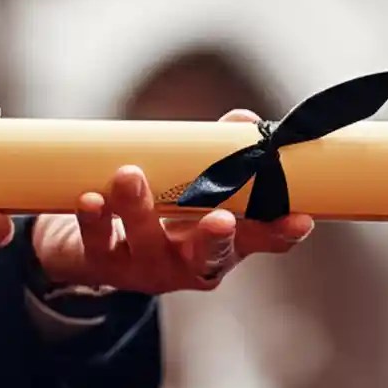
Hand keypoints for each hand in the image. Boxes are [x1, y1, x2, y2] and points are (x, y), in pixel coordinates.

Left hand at [32, 110, 315, 294]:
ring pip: (147, 243)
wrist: (87, 247)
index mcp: (222, 242)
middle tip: (220, 218)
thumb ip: (220, 153)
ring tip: (130, 176)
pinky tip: (90, 198)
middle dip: (215, 237)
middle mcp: (189, 262)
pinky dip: (94, 219)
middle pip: (209, 256)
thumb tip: (242, 119)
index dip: (282, 233)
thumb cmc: (158, 210)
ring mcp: (146, 267)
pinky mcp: (102, 264)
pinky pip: (97, 243)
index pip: (260, 240)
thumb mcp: (193, 185)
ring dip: (139, 209)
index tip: (300, 219)